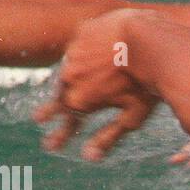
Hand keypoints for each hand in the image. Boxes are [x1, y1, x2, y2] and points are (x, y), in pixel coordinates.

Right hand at [32, 9, 159, 159]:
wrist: (150, 42)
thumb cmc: (144, 84)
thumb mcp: (130, 116)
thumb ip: (108, 137)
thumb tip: (88, 157)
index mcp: (78, 101)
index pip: (66, 123)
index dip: (59, 136)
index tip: (50, 146)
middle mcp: (68, 77)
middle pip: (60, 96)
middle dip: (51, 110)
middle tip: (39, 118)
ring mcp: (73, 52)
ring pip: (68, 70)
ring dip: (68, 82)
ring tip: (66, 89)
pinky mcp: (83, 32)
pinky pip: (80, 47)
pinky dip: (84, 55)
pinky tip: (87, 59)